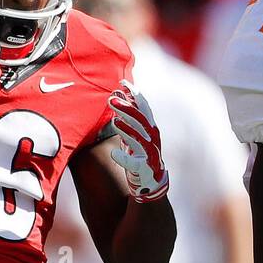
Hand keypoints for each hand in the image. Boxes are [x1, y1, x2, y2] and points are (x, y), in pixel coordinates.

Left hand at [108, 79, 168, 201]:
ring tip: (114, 121)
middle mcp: (151, 138)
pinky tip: (114, 154)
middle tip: (111, 99)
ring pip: (139, 139)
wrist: (150, 180)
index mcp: (149, 127)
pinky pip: (133, 162)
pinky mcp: (143, 167)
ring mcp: (149, 153)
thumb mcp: (133, 132)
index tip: (122, 83)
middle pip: (140, 120)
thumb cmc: (140, 153)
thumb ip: (126, 117)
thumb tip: (116, 95)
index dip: (134, 94)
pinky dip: (124, 158)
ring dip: (127, 129)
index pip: (143, 107)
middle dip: (127, 108)